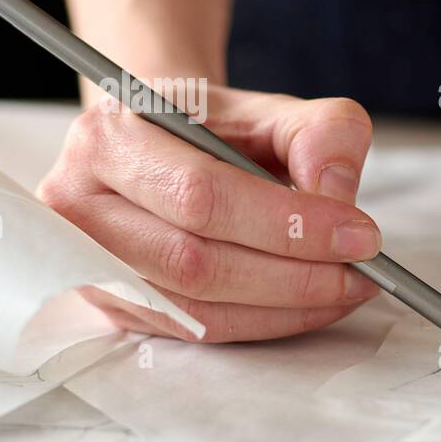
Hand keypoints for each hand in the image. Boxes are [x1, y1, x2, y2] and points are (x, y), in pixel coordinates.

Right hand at [39, 85, 383, 340]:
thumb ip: (320, 132)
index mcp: (109, 137)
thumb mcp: (272, 110)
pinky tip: (311, 303)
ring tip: (346, 288)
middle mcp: (78, 204)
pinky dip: (266, 323)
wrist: (162, 147)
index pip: (202, 195)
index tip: (360, 234)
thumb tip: (336, 193)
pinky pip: (197, 331)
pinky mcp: (114, 306)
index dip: (288, 224)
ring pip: (196, 310)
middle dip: (294, 274)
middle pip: (195, 262)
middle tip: (362, 270)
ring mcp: (88, 264)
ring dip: (286, 308)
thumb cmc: (213, 129)